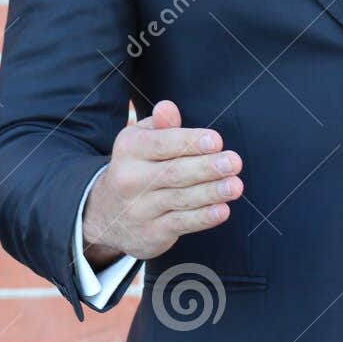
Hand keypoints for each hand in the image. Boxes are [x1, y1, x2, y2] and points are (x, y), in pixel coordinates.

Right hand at [80, 98, 243, 266]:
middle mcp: (130, 179)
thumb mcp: (141, 141)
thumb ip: (161, 126)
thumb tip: (168, 107)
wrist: (107, 214)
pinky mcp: (151, 233)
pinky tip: (222, 210)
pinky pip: (181, 224)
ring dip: (211, 192)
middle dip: (206, 167)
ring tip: (235, 186)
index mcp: (129, 149)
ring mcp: (140, 209)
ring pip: (180, 199)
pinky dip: (203, 218)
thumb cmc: (136, 168)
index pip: (161, 143)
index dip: (189, 142)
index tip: (216, 141)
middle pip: (173, 172)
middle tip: (234, 162)